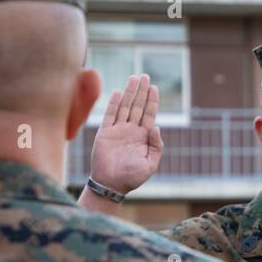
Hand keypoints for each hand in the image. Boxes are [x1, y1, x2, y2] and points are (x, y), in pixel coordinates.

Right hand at [89, 74, 162, 194]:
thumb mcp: (151, 164)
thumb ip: (156, 145)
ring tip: (134, 78)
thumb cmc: (132, 177)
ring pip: (125, 107)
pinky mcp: (105, 133)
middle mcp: (131, 130)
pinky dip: (113, 104)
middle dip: (141, 91)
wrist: (111, 185)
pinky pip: (109, 115)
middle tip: (145, 76)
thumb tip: (156, 126)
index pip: (149, 114)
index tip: (154, 87)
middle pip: (137, 106)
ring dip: (129, 93)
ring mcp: (117, 131)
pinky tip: (118, 92)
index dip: (152, 101)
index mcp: (143, 137)